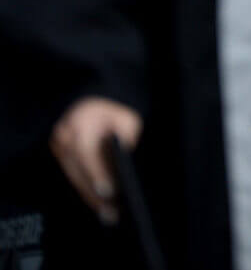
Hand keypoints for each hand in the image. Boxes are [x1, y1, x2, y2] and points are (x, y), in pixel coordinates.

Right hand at [50, 97, 141, 224]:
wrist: (97, 101)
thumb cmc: (116, 112)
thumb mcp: (126, 122)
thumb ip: (124, 141)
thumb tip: (122, 170)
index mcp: (80, 124)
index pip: (86, 153)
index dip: (97, 173)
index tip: (108, 191)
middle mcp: (64, 136)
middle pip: (78, 170)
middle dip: (94, 193)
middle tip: (111, 213)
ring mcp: (58, 146)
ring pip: (74, 177)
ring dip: (89, 197)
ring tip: (107, 215)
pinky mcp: (59, 155)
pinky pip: (72, 176)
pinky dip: (85, 189)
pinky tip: (98, 203)